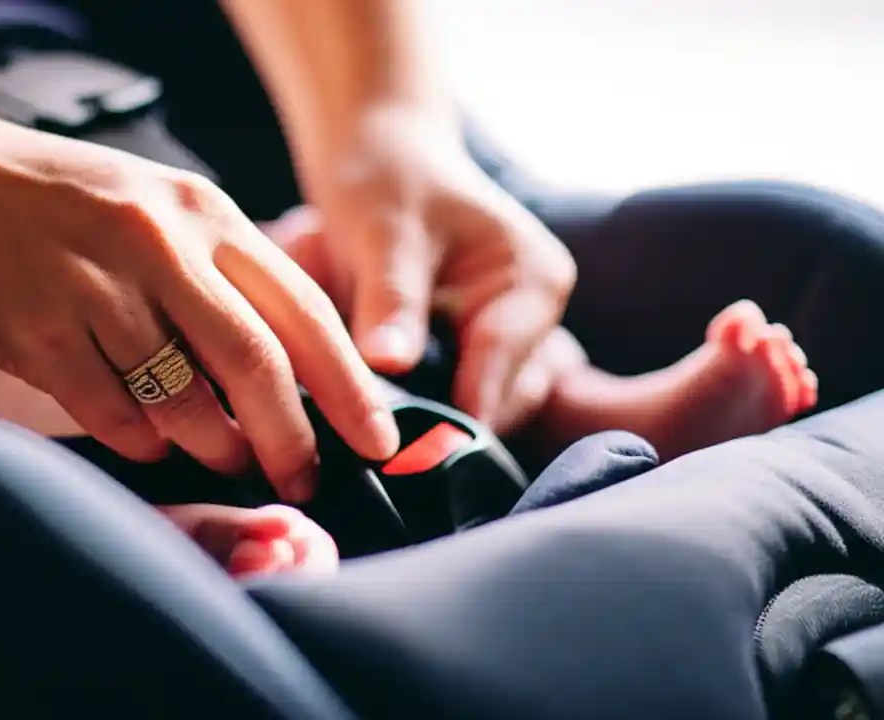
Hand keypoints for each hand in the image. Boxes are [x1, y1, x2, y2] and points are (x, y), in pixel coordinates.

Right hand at [0, 120, 398, 500]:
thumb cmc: (62, 203)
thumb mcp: (157, 208)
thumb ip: (220, 275)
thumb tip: (289, 370)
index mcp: (201, 212)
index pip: (300, 309)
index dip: (347, 383)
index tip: (376, 436)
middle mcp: (156, 244)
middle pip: (253, 363)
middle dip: (290, 435)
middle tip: (305, 476)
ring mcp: (93, 287)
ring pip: (181, 398)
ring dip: (213, 445)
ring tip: (224, 457)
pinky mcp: (38, 330)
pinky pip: (110, 412)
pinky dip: (140, 440)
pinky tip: (149, 444)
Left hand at [300, 108, 575, 432]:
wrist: (373, 155)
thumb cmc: (384, 178)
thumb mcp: (383, 234)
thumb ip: (392, 300)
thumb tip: (391, 364)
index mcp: (536, 281)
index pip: (502, 363)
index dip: (454, 409)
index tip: (406, 448)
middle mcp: (534, 319)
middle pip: (500, 403)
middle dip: (440, 420)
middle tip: (373, 436)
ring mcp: (506, 343)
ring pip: (475, 412)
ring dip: (426, 418)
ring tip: (368, 417)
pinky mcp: (470, 357)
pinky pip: (451, 402)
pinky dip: (417, 407)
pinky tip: (375, 404)